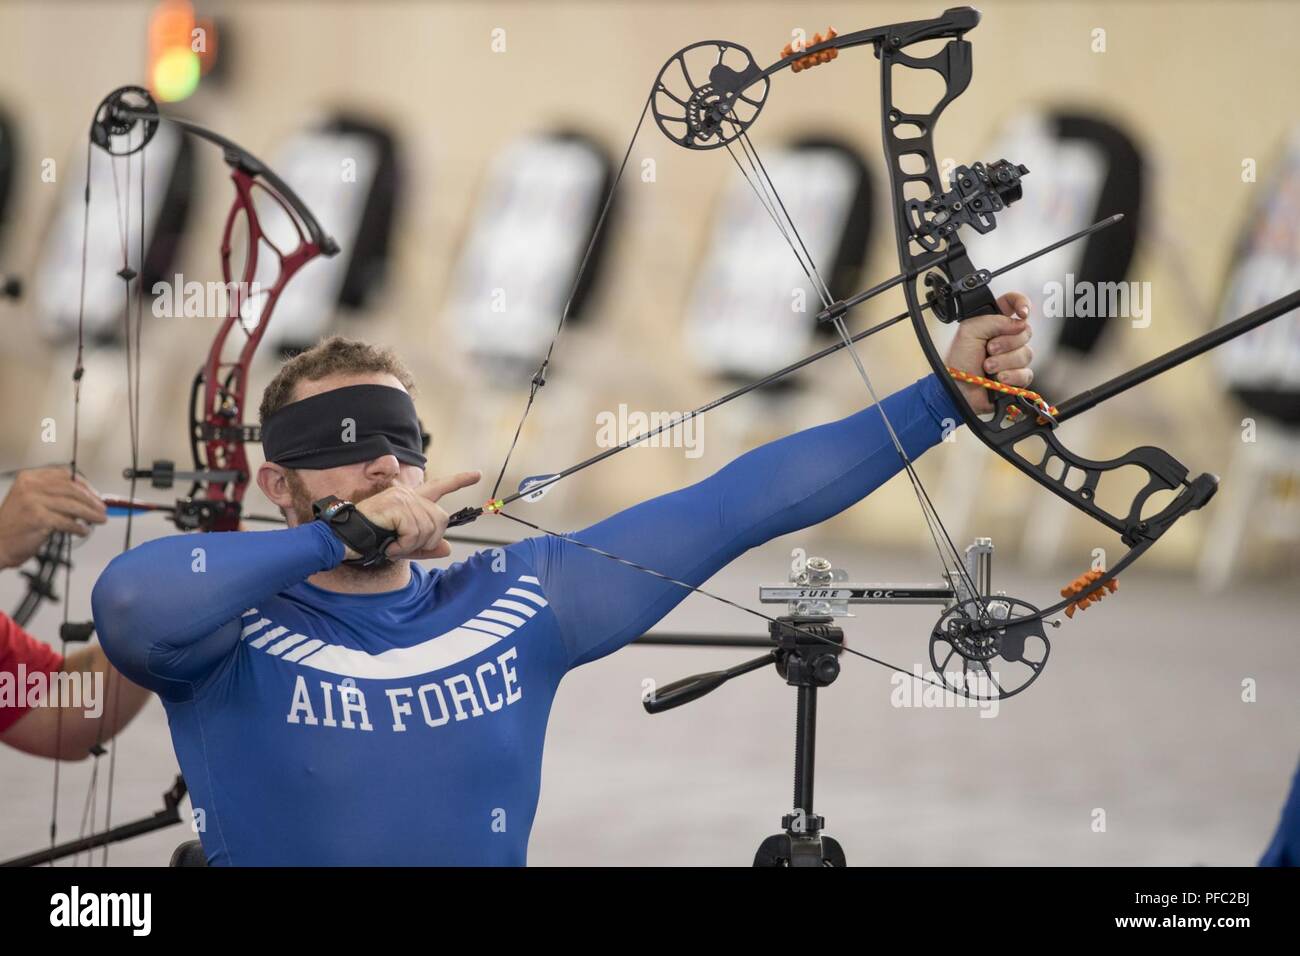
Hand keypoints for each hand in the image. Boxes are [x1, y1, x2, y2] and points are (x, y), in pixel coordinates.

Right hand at [0, 468, 107, 569]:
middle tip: (102, 509)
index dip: (84, 485)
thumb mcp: (31, 501)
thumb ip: (54, 496)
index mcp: (29, 478)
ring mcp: (34, 501)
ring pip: (72, 505)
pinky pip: (67, 522)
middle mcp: (30, 486)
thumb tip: (85, 499)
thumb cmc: (15, 525)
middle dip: (91, 500)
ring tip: (99, 520)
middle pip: (71, 489)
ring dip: (90, 514)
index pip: (64, 475)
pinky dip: (78, 527)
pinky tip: (83, 531)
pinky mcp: (38, 518)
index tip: (95, 494)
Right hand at [350, 471, 481, 560]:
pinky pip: (415, 533)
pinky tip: (390, 546)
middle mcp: (409, 494)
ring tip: (394, 546)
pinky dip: (404, 546)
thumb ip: (427, 547)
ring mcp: (403, 498)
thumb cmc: (373, 540)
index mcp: (412, 499)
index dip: (460, 481)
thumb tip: (447, 548)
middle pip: (440, 519)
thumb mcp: (405, 546)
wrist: (347, 538)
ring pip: (428, 529)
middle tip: (406, 546)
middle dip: (429, 539)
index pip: (441, 486)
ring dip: (413, 545)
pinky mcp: (397, 505)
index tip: (478, 475)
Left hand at [942, 292, 1034, 413]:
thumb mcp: (969, 331)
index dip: (1022, 304)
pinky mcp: (1016, 377)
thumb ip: (994, 320)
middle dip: (1007, 342)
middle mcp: (1004, 338)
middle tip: (989, 349)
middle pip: (1025, 331)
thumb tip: (1019, 323)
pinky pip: (1026, 373)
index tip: (1022, 313)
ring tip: (987, 367)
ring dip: (1005, 361)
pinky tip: (998, 379)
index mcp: (992, 323)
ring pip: (1026, 353)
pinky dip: (1012, 376)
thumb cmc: (958, 362)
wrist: (958, 391)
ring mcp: (1012, 358)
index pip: (1013, 304)